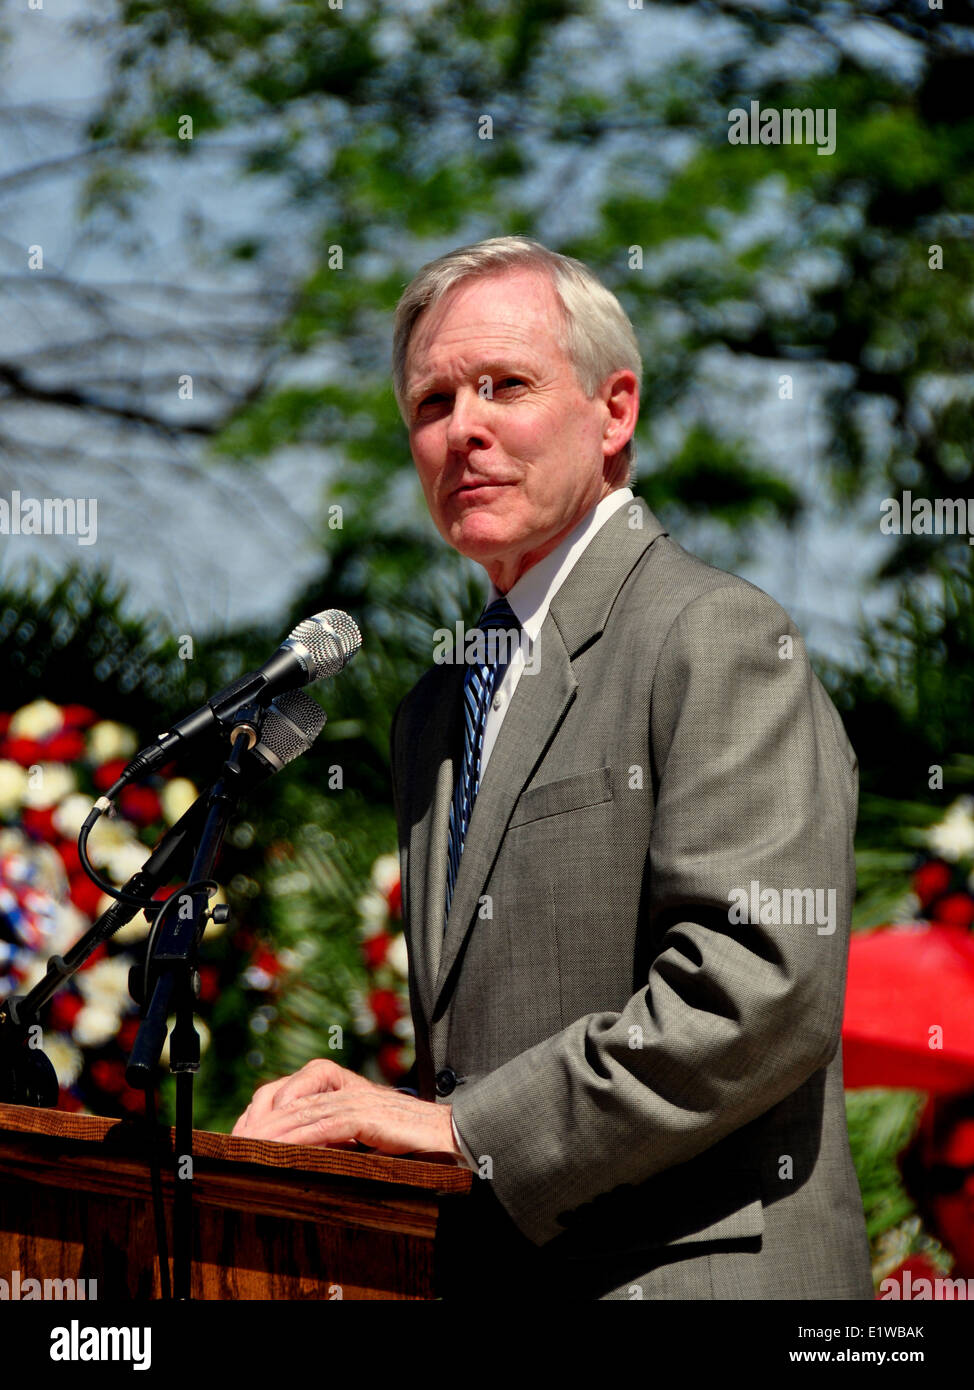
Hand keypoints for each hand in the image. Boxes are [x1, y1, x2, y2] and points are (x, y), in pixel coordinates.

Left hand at [232, 1057, 461, 1159]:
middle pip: (284, 1098)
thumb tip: (295, 1152)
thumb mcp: (359, 1133)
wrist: (449, 1134)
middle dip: (254, 1124)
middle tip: (232, 1148)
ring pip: (300, 1111)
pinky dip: (299, 1138)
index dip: (256, 1112)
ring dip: (269, 1133)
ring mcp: (355, 1098)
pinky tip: (281, 1152)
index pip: (284, 1090)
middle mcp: (343, 1086)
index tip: (236, 1138)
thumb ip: (330, 1133)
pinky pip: (325, 1125)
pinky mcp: (367, 1115)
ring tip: (245, 1151)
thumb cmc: (407, 1137)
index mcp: (338, 1084)